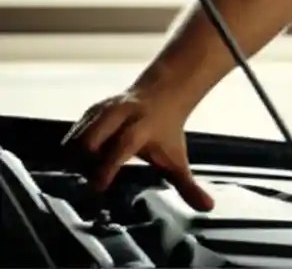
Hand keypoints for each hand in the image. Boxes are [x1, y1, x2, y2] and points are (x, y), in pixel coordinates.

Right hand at [61, 87, 214, 210]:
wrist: (163, 95)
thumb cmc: (167, 132)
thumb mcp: (177, 159)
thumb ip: (188, 186)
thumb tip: (207, 207)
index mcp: (142, 128)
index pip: (121, 147)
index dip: (107, 168)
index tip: (97, 188)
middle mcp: (120, 116)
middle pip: (91, 139)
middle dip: (85, 162)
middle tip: (88, 179)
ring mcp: (103, 110)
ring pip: (78, 135)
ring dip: (76, 156)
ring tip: (84, 171)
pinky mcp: (91, 110)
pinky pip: (73, 131)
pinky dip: (72, 148)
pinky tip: (80, 161)